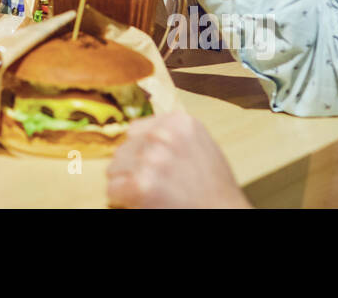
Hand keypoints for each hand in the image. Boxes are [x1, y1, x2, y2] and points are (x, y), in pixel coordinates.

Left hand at [106, 107, 251, 208]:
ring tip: (156, 193)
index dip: (142, 153)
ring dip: (128, 183)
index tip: (157, 167)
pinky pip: (113, 190)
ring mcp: (152, 158)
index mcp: (179, 122)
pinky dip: (124, 200)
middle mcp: (163, 134)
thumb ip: (171, 136)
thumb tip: (136, 136)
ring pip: (115, 168)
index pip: (136, 130)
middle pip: (123, 148)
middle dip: (134, 168)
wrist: (224, 215)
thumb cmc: (213, 190)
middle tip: (160, 185)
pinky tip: (147, 202)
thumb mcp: (199, 147)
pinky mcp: (140, 184)